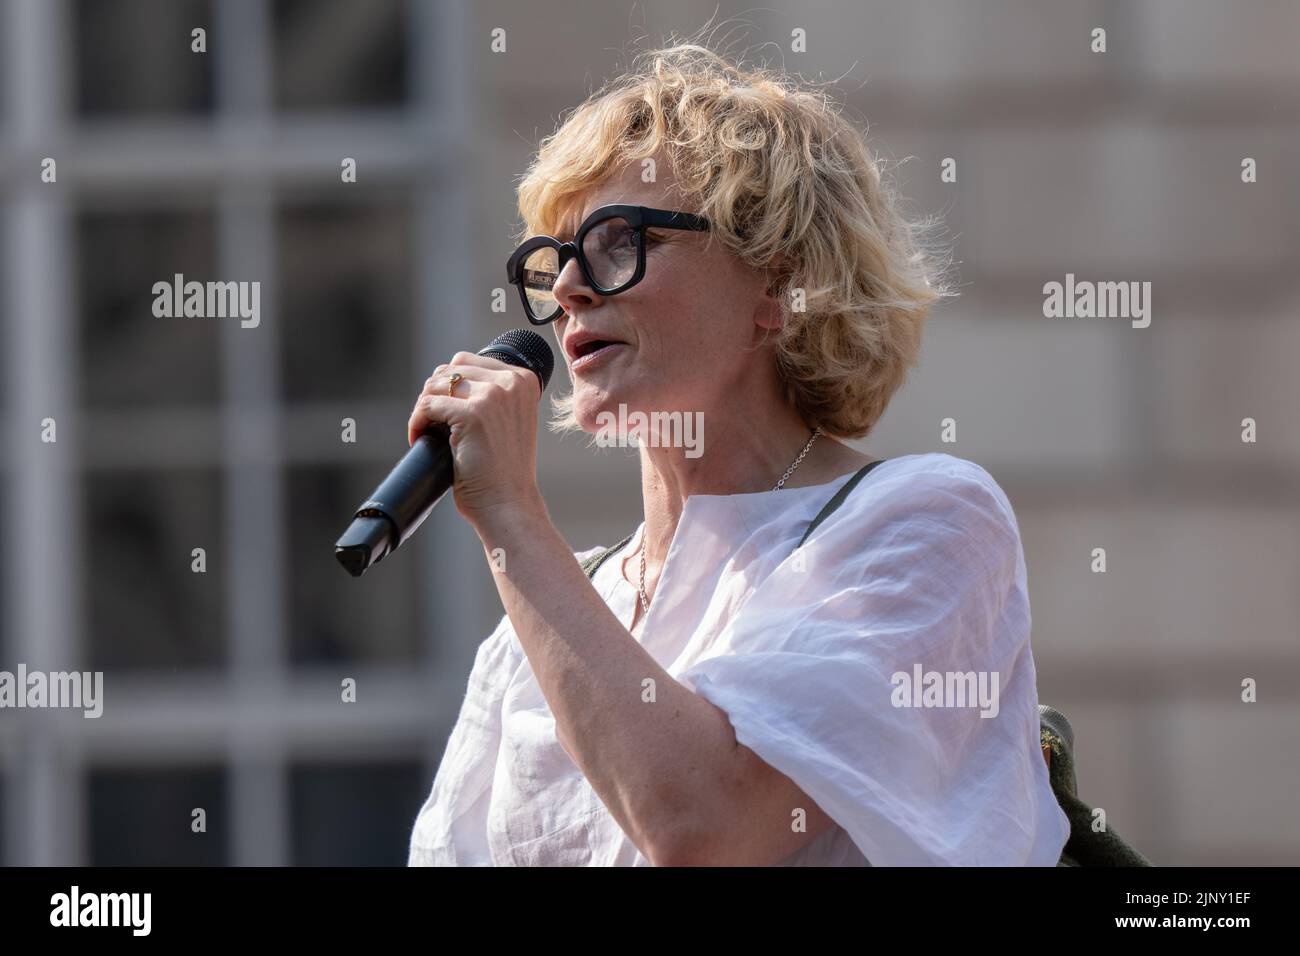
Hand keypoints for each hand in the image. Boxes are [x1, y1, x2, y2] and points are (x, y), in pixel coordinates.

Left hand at [407, 351, 544, 524]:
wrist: (508, 502)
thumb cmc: (504, 469)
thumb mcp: (508, 420)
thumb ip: (491, 394)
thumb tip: (446, 377)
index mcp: (523, 380)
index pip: (469, 361)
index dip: (449, 385)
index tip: (446, 412)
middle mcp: (511, 382)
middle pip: (451, 369)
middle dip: (436, 394)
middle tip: (434, 423)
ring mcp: (493, 396)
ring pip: (436, 384)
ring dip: (424, 408)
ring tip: (427, 432)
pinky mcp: (472, 414)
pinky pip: (427, 405)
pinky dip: (416, 423)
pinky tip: (420, 438)